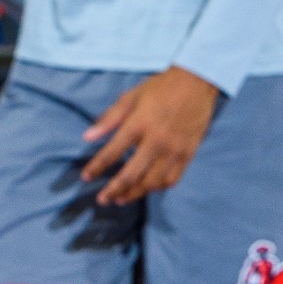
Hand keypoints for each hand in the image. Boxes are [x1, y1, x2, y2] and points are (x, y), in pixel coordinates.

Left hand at [80, 66, 218, 205]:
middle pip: (131, 174)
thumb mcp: (130, 97)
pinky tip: (146, 189)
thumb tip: (87, 137)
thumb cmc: (160, 89)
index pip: (112, 152)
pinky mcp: (188, 154)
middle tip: (102, 200)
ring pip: (151, 182)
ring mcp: (174, 150)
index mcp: (139, 124)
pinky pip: (171, 180)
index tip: (86, 177)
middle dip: (113, 189)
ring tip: (120, 199)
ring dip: (134, 194)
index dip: (97, 167)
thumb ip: (109, 118)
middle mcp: (156, 140)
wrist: (197, 83)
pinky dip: (157, 188)